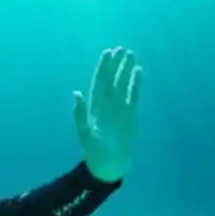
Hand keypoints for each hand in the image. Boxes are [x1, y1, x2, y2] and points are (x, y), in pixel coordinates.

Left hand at [73, 46, 141, 182]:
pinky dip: (135, 83)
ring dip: (125, 70)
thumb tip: (76, 93)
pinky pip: (133, 95)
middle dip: (115, 64)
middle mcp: (106, 105)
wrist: (109, 166)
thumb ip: (80, 114)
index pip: (99, 82)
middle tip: (121, 48)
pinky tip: (138, 72)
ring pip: (122, 85)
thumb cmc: (95, 153)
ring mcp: (119, 109)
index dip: (103, 68)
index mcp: (94, 107)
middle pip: (111, 80)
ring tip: (130, 55)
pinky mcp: (130, 116)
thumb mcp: (85, 134)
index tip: (108, 53)